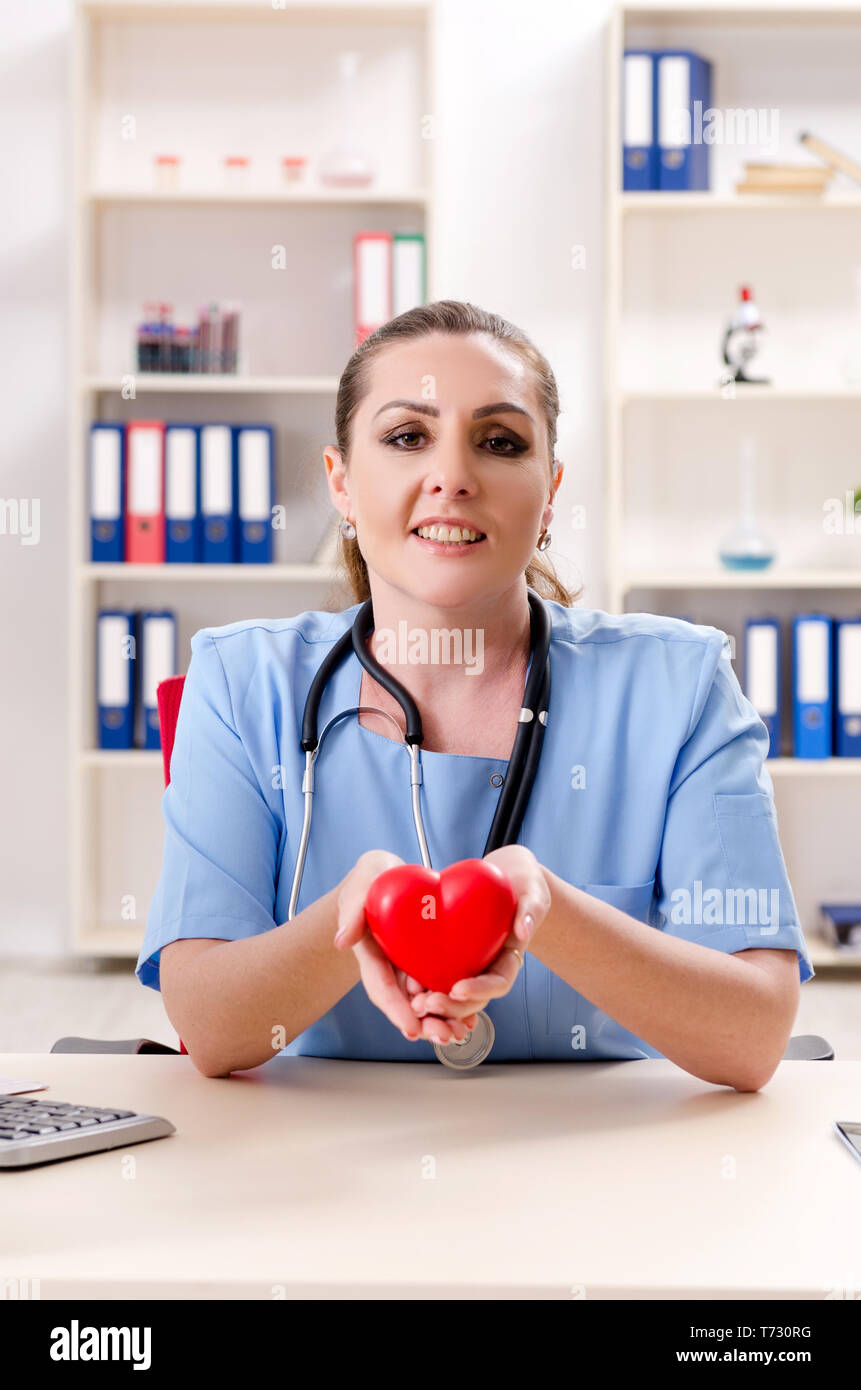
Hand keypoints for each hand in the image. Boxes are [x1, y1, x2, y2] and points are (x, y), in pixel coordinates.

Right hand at [332, 850, 472, 1046]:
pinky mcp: (426, 961)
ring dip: (441, 1020)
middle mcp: (389, 966)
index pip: (382, 987)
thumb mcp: (361, 884)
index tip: (411, 1027)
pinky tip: (470, 1018)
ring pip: (423, 1000)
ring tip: (462, 1033)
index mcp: (371, 954)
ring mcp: (407, 966)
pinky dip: (453, 1004)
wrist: (389, 876)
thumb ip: (352, 909)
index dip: (396, 1009)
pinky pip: (438, 986)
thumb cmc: (372, 877)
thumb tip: (343, 940)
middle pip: (404, 1002)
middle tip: (446, 1035)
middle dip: (424, 1023)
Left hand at [408, 845, 550, 1024]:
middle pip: (472, 999)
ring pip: (453, 994)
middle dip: (450, 1006)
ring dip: (435, 1003)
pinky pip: (439, 973)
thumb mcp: (533, 891)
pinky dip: (425, 984)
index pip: (498, 984)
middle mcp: (489, 967)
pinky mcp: (453, 953)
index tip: (458, 988)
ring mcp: (470, 963)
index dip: (479, 990)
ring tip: (413, 1003)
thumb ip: (530, 908)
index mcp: (510, 958)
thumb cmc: (524, 883)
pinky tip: (406, 987)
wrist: (508, 875)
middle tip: (426, 1003)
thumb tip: (523, 930)